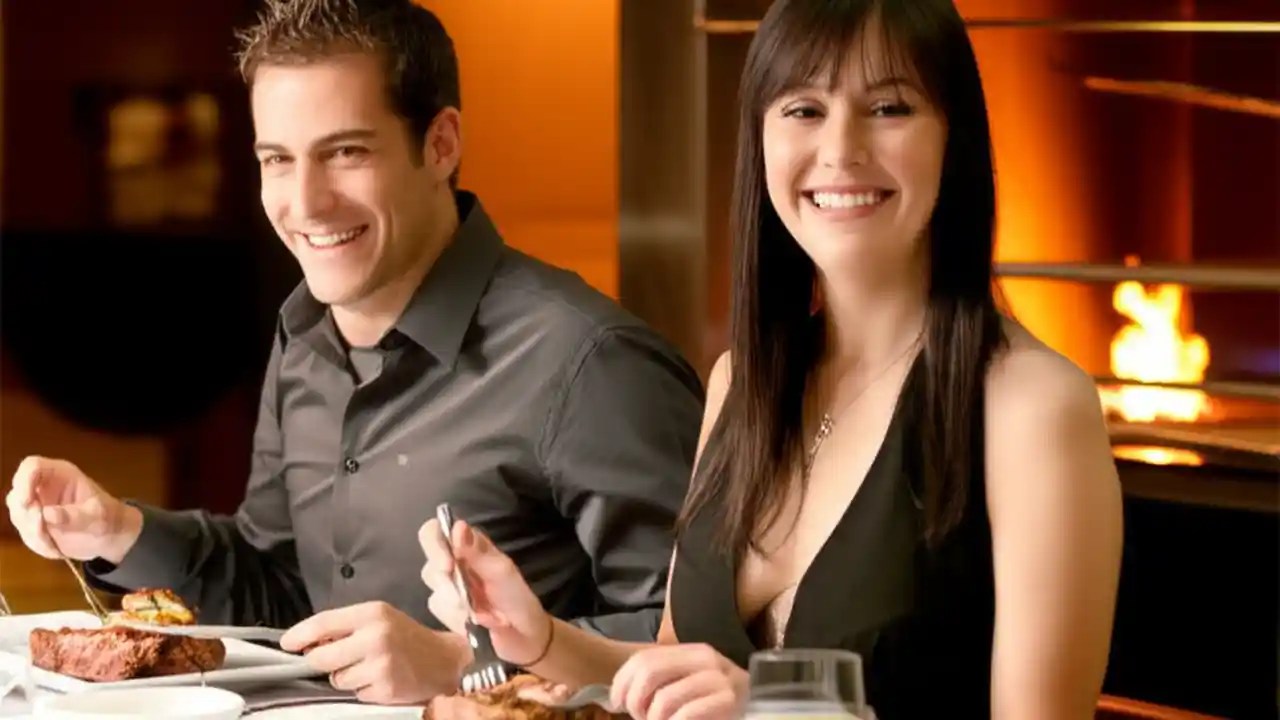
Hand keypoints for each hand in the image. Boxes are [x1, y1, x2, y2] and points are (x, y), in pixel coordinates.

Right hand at [5, 456, 141, 562]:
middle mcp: (43, 487)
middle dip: (25, 514)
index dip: (24, 481)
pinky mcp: (34, 524)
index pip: (32, 466)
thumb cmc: (107, 516)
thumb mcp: (97, 514)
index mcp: (60, 474)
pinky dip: (38, 544)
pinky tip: (55, 549)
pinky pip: (25, 534)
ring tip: (54, 543)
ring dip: (33, 533)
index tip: (27, 503)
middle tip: (42, 528)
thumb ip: (74, 515)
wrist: (109, 535)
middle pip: (17, 493)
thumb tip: (46, 514)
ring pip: (18, 516)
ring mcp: (36, 506)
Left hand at [280, 601, 465, 704]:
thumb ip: (346, 626)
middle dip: (321, 662)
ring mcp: (380, 665)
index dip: (299, 635)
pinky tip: (380, 680)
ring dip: (345, 678)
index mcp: (372, 613)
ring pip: (336, 679)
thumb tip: (307, 643)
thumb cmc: (406, 637)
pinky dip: (362, 690)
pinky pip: (354, 694)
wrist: (444, 660)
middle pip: (321, 658)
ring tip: (368, 668)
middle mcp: (375, 637)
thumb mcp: (379, 619)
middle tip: (337, 659)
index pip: (323, 623)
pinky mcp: (384, 690)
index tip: (287, 643)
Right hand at [418, 517, 551, 665]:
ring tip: (481, 612)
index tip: (448, 565)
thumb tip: (457, 527)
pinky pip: (438, 608)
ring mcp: (447, 583)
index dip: (434, 545)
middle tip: (463, 599)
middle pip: (429, 558)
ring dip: (456, 601)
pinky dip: (457, 616)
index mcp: (469, 543)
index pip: (435, 531)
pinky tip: (474, 621)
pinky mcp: (444, 607)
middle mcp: (454, 559)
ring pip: (433, 586)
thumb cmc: (516, 597)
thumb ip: (477, 552)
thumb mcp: (502, 572)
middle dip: (445, 581)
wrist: (521, 636)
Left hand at [611, 644, 747, 719]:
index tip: (618, 705)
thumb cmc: (720, 708)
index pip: (642, 659)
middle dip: (635, 702)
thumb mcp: (690, 687)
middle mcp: (706, 659)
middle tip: (641, 719)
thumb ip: (663, 684)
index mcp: (692, 652)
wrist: (761, 713)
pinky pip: (684, 715)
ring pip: (664, 700)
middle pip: (648, 673)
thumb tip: (620, 697)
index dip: (621, 684)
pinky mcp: (729, 701)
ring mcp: (720, 680)